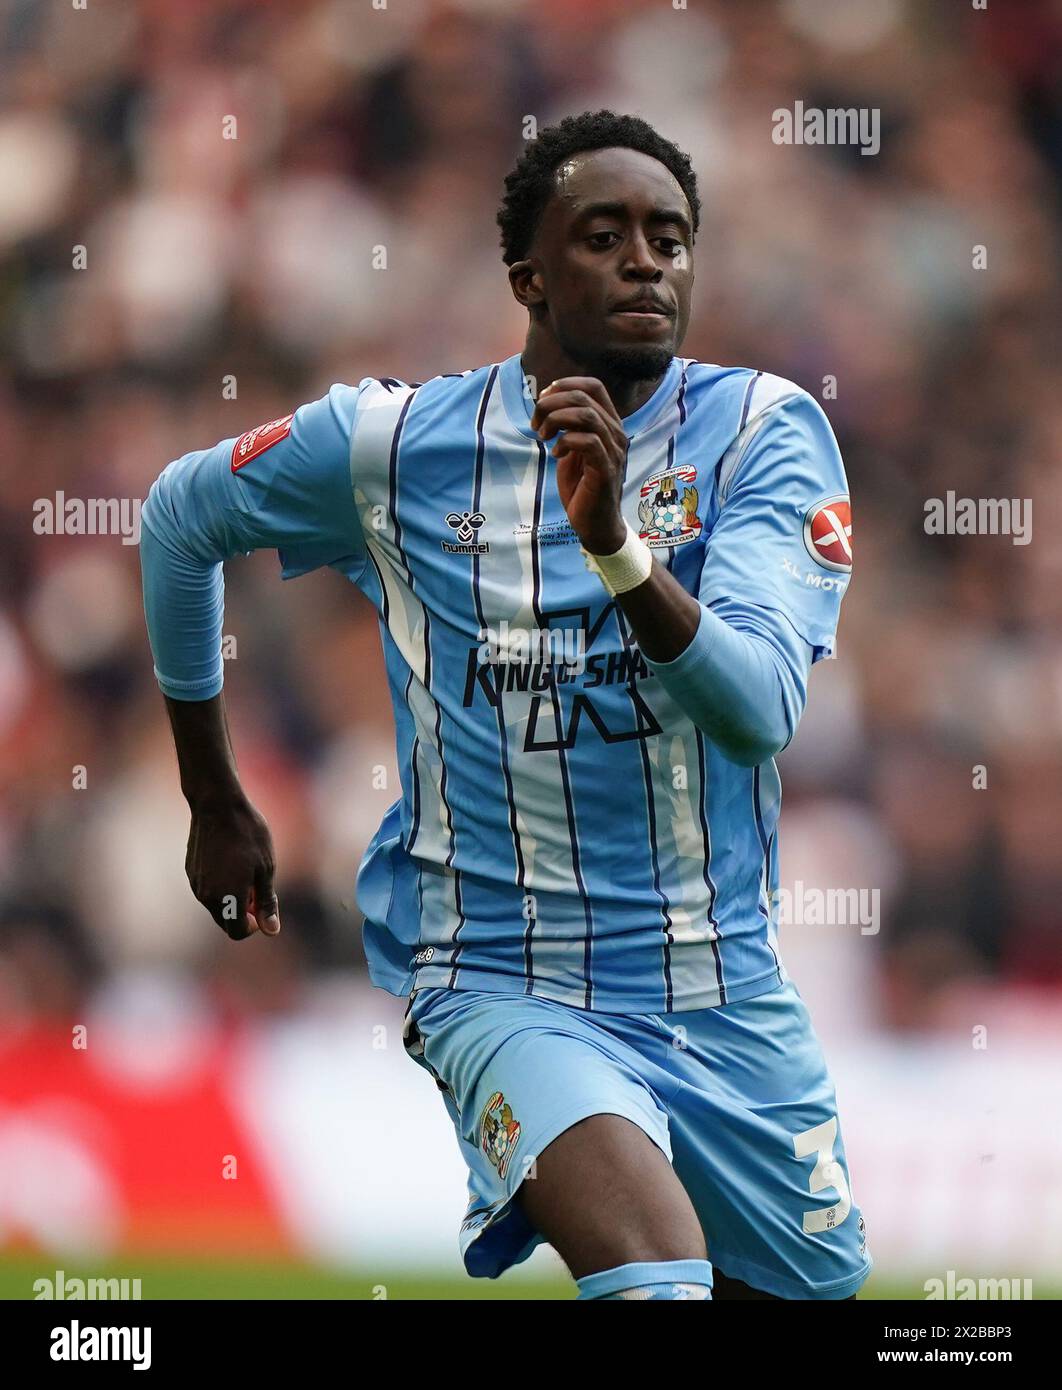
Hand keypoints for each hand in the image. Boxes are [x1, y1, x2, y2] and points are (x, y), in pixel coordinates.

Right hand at [184, 793, 280, 939]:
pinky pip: (206, 890)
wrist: (217, 806)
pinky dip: (219, 886)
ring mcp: (196, 884)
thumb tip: (271, 931)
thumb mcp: (266, 868)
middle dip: (242, 913)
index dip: (253, 926)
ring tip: (245, 871)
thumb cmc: (248, 835)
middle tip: (257, 888)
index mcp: (227, 898)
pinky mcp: (190, 872)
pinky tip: (230, 861)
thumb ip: (266, 902)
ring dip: (231, 899)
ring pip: (215, 906)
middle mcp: (207, 896)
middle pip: (225, 921)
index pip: (237, 932)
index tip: (262, 906)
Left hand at [530, 377, 627, 553]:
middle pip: (584, 397)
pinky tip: (555, 453)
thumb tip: (548, 403)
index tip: (544, 399)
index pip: (594, 386)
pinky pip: (588, 442)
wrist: (595, 524)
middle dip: (551, 404)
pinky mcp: (606, 469)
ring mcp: (614, 451)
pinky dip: (566, 442)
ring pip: (586, 416)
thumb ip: (567, 427)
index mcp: (609, 424)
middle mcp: (616, 433)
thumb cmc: (582, 487)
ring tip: (542, 436)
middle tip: (536, 422)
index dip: (565, 385)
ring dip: (556, 420)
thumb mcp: (572, 450)